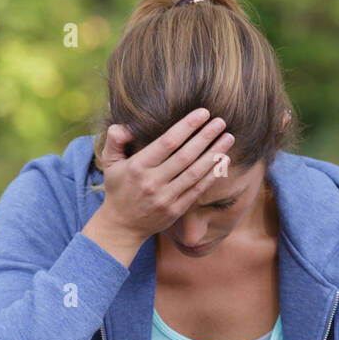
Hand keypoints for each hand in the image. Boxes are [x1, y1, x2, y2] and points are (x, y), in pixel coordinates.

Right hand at [83, 109, 234, 265]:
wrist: (122, 226)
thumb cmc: (118, 188)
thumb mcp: (110, 162)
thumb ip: (115, 139)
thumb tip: (127, 125)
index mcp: (138, 166)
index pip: (167, 142)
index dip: (188, 126)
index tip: (203, 113)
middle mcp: (153, 182)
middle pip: (185, 156)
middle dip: (206, 137)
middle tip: (221, 122)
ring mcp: (166, 198)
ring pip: (195, 173)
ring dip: (214, 154)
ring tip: (228, 138)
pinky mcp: (176, 210)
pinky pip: (197, 190)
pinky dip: (212, 175)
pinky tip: (223, 161)